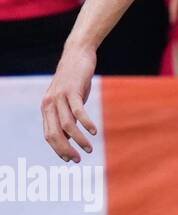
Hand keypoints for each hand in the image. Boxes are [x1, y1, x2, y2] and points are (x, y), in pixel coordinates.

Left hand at [41, 43, 98, 162]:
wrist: (77, 54)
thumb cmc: (75, 79)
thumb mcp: (69, 99)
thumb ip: (67, 114)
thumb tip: (71, 135)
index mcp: (46, 108)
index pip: (49, 135)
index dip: (58, 149)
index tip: (70, 159)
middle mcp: (49, 104)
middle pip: (54, 134)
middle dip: (66, 149)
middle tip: (78, 160)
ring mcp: (59, 97)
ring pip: (67, 125)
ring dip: (78, 140)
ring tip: (89, 148)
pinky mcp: (72, 90)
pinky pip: (78, 111)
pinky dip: (86, 123)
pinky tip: (94, 131)